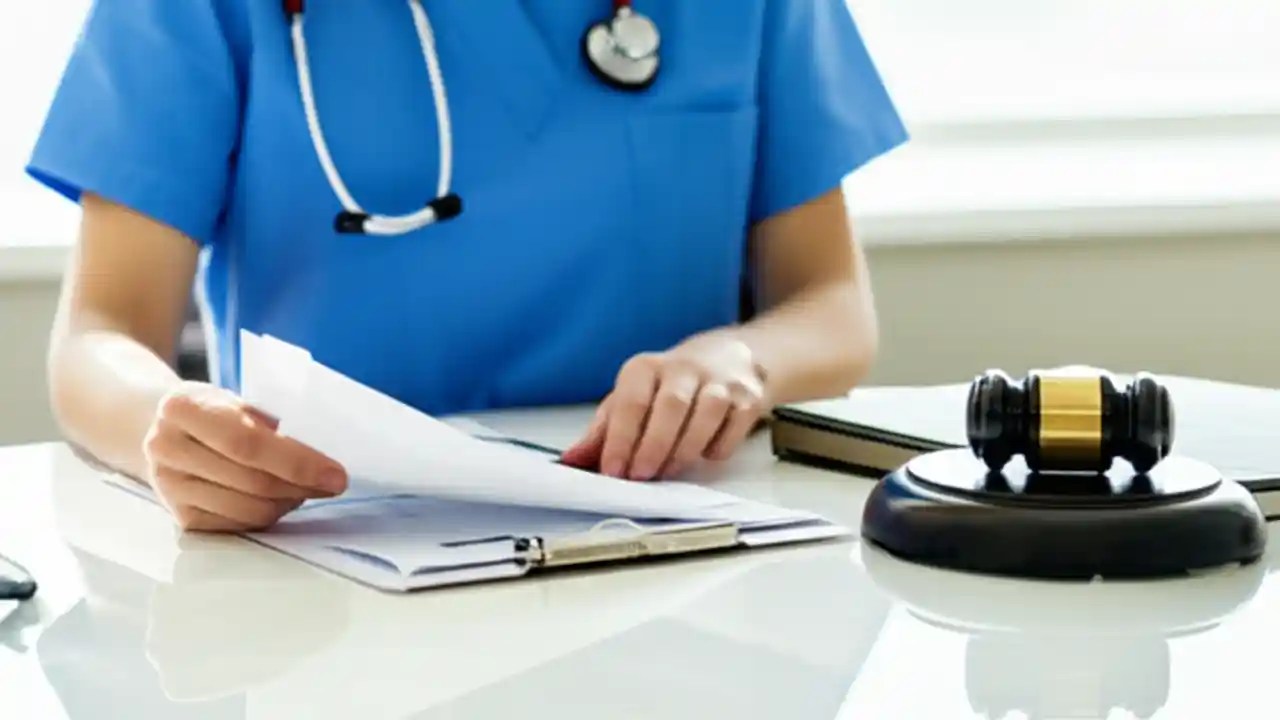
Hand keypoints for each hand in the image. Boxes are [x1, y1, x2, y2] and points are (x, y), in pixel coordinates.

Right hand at [142, 382, 347, 531]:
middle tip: (333, 484)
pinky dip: (268, 516)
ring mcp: (170, 486)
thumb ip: (270, 421)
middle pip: (252, 481)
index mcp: (182, 407)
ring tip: (307, 489)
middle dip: (301, 485)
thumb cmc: (216, 411)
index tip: (335, 473)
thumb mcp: (238, 399)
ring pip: (248, 509)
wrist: (166, 429)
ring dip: (288, 502)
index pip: (247, 443)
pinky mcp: (180, 517)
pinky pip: (238, 526)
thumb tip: (319, 454)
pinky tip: (280, 499)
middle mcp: (166, 447)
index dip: (296, 462)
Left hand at [562, 334, 768, 479]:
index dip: (620, 438)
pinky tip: (703, 455)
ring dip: (685, 450)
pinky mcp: (748, 397)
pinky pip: (734, 428)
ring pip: (706, 414)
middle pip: (671, 406)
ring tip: (668, 472)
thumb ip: (603, 432)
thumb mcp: (632, 399)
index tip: (612, 470)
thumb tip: (571, 461)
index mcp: (646, 368)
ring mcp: (720, 381)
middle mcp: (684, 369)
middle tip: (640, 477)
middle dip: (653, 446)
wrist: (730, 358)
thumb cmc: (671, 385)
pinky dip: (717, 447)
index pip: (631, 401)